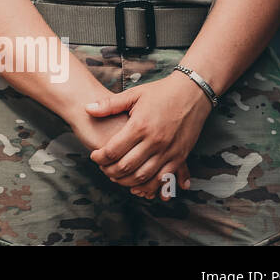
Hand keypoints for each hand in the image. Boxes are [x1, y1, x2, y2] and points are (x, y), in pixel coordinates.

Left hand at [85, 74, 211, 199]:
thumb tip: (87, 108)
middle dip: (110, 171)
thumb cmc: (161, 92)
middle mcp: (155, 141)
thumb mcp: (133, 94)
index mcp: (140, 126)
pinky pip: (164, 178)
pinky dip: (151, 187)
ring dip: (128, 182)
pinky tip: (140, 187)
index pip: (113, 150)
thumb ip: (109, 104)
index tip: (94, 156)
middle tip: (103, 169)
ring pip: (144, 177)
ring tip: (117, 178)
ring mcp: (169, 151)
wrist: (192, 93)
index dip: (100, 157)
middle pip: (127, 167)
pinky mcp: (180, 156)